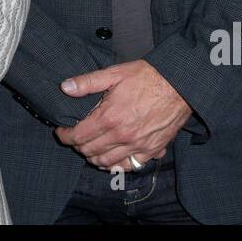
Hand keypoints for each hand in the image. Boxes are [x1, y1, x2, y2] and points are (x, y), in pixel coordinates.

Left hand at [54, 60, 191, 171]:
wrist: (179, 84)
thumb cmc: (147, 77)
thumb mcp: (115, 73)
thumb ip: (88, 82)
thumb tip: (65, 87)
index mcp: (109, 117)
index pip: (78, 136)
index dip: (65, 136)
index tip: (62, 132)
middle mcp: (122, 136)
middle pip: (90, 151)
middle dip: (78, 146)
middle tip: (75, 138)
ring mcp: (137, 146)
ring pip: (106, 163)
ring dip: (93, 158)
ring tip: (90, 148)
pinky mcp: (151, 150)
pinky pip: (129, 167)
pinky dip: (116, 165)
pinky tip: (111, 158)